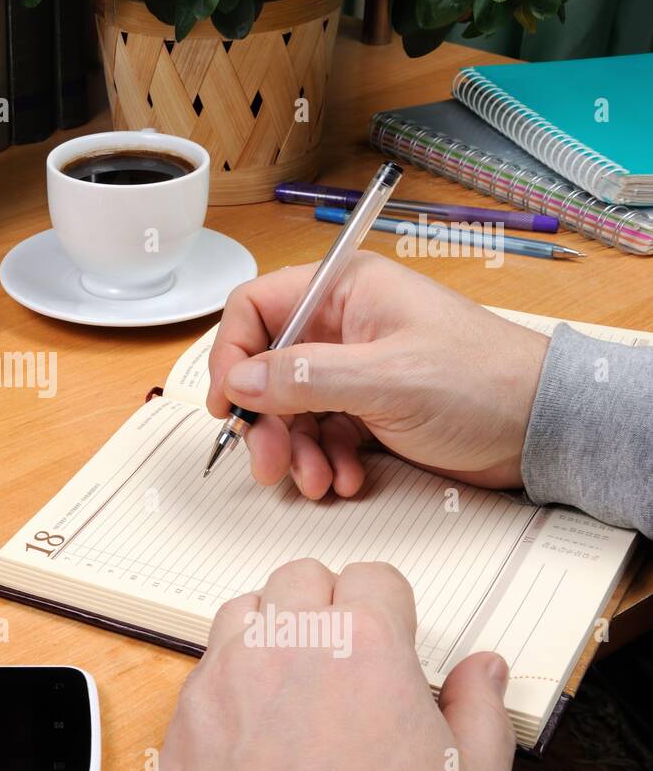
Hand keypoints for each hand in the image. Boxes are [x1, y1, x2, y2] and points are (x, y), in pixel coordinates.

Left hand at [144, 559, 515, 770]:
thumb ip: (479, 714)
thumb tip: (482, 675)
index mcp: (363, 645)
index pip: (375, 576)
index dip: (391, 607)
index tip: (396, 637)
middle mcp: (286, 645)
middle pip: (302, 578)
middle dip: (328, 605)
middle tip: (351, 656)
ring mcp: (226, 674)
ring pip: (246, 610)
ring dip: (271, 629)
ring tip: (300, 680)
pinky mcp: (185, 712)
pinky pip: (206, 663)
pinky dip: (231, 676)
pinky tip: (258, 721)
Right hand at [207, 252, 548, 497]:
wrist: (543, 429)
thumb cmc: (484, 382)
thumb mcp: (384, 379)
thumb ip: (304, 378)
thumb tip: (239, 382)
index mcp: (344, 290)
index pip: (256, 308)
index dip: (232, 354)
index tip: (228, 403)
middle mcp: (344, 324)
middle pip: (267, 366)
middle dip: (265, 420)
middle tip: (266, 460)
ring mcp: (355, 368)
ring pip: (290, 407)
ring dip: (294, 449)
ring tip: (314, 480)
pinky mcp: (368, 406)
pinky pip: (321, 432)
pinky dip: (323, 459)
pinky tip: (343, 478)